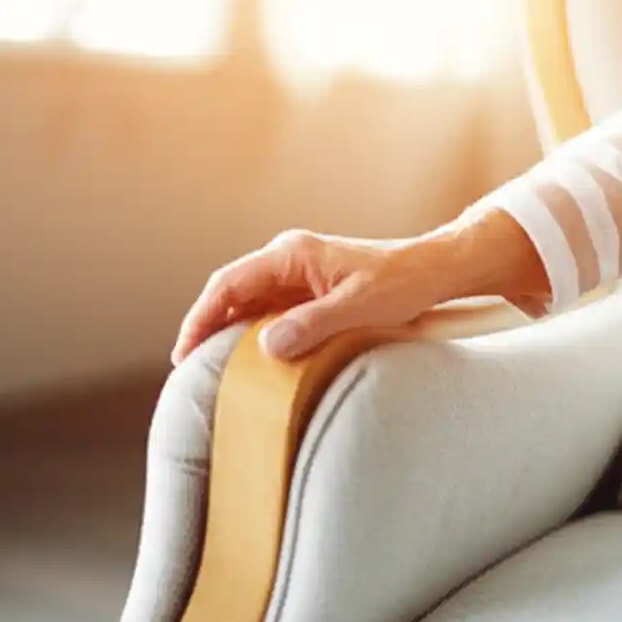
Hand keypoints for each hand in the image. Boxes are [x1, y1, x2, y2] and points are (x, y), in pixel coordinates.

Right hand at [170, 211, 548, 363]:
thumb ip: (311, 325)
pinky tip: (249, 359)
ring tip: (210, 367)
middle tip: (187, 365)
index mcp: (290, 254)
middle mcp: (287, 260)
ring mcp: (297, 276)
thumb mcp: (358, 307)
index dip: (202, 316)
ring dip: (227, 331)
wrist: (435, 271)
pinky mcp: (309, 292)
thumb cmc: (402, 283)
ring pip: (247, 302)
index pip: (229, 283)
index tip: (185, 349)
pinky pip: (268, 311)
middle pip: (231, 291)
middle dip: (206, 325)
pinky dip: (251, 334)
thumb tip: (267, 347)